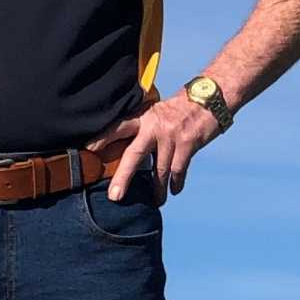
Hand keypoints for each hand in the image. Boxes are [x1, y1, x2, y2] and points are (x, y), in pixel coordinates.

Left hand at [103, 93, 223, 200]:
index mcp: (144, 117)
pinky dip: (176, 182)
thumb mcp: (157, 111)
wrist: (210, 97)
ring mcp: (171, 136)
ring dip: (157, 189)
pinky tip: (174, 191)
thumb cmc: (180, 106)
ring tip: (156, 202)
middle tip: (114, 196)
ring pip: (159, 169)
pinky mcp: (188, 144)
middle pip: (134, 154)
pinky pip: (178, 170)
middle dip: (123, 177)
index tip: (89, 148)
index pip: (120, 127)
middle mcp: (154, 126)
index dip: (104, 136)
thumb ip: (143, 127)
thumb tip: (127, 149)